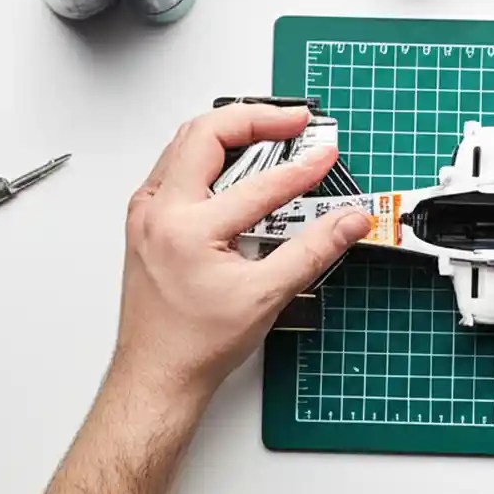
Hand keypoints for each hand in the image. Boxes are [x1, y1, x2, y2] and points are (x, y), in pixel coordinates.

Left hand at [113, 104, 370, 404]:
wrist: (157, 374)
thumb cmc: (195, 344)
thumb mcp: (266, 297)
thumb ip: (313, 251)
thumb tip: (347, 223)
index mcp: (187, 229)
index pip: (258, 184)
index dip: (302, 168)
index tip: (326, 156)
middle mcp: (159, 212)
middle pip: (206, 134)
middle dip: (256, 119)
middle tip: (294, 121)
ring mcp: (147, 214)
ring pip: (185, 144)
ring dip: (228, 131)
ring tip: (269, 131)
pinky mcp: (145, 221)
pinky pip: (175, 165)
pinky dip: (207, 154)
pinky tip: (232, 162)